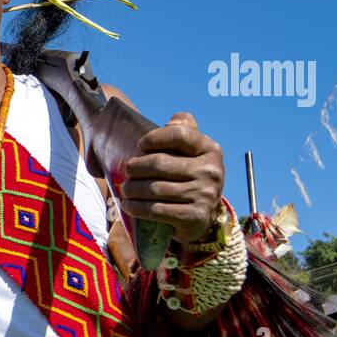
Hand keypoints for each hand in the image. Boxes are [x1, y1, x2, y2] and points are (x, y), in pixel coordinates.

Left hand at [119, 113, 224, 243]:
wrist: (203, 218)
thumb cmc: (189, 179)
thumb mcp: (193, 155)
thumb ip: (184, 133)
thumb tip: (176, 118)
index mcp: (210, 150)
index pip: (179, 134)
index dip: (155, 137)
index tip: (140, 145)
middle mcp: (211, 171)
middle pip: (160, 163)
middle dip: (136, 168)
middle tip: (127, 172)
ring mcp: (205, 195)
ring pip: (154, 188)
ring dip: (132, 190)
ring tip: (125, 190)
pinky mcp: (195, 217)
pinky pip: (156, 210)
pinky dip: (137, 208)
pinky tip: (128, 206)